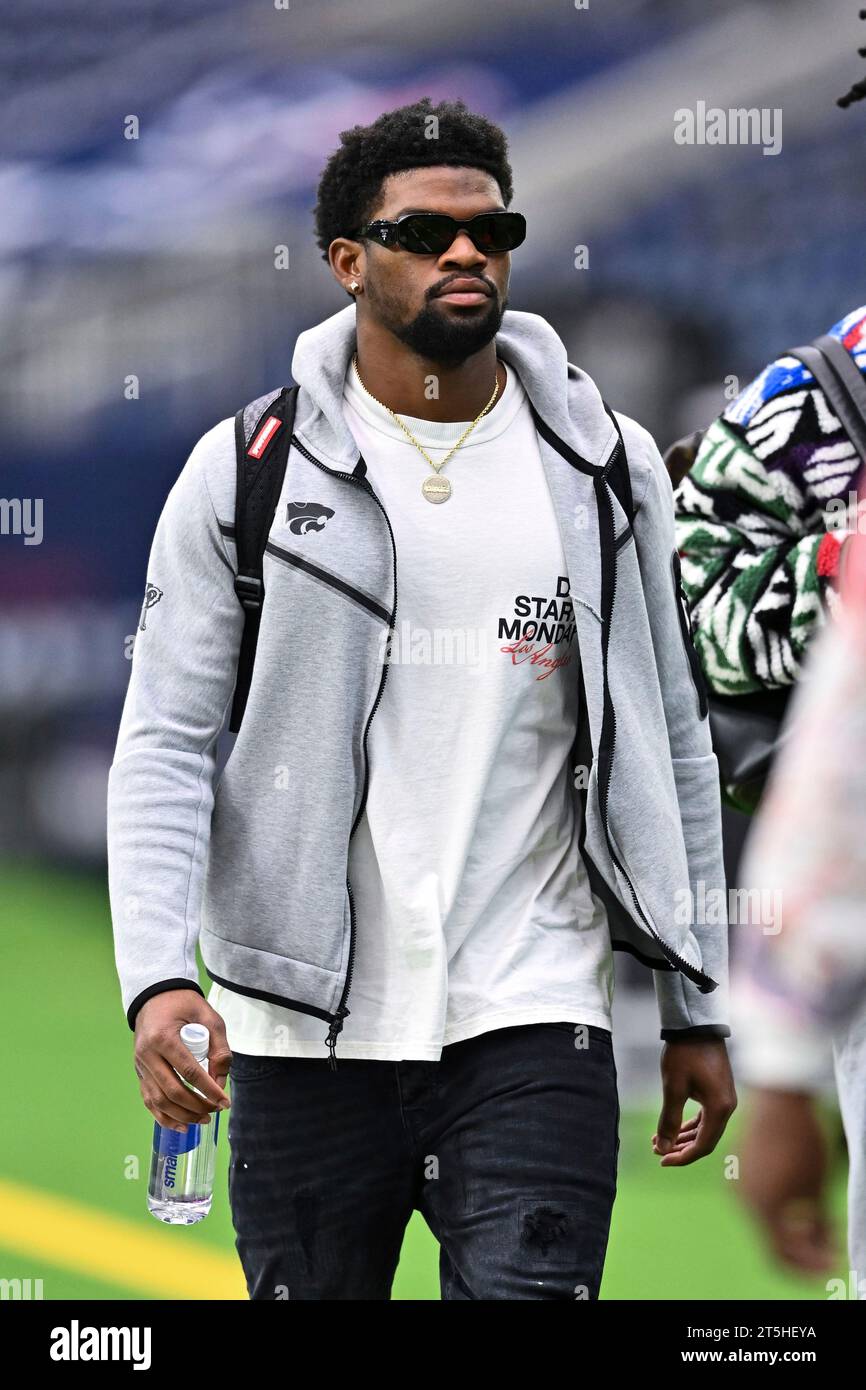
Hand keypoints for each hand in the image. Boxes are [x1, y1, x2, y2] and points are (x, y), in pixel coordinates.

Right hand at [133, 990, 231, 1132]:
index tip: (224, 1102)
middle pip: (172, 1090)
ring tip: (203, 1119)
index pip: (189, 1071)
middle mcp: (147, 1054)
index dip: (209, 1090)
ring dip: (182, 1115)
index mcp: (164, 1037)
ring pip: (159, 1101)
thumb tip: (220, 1081)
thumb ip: (219, 1047)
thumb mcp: (208, 1016)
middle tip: (215, 1111)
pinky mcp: (139, 1072)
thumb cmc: (184, 1005)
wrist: (155, 996)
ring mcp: (140, 1065)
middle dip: (197, 1106)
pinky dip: (164, 1117)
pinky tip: (182, 1125)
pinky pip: (149, 1101)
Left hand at [652, 1038, 736, 1165]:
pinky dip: (691, 1124)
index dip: (682, 1157)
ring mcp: (725, 1099)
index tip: (661, 1160)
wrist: (697, 1025)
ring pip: (706, 1128)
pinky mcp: (719, 1091)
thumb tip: (662, 1148)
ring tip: (660, 1139)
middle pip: (706, 1140)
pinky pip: (707, 1116)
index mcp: (720, 1109)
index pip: (703, 1146)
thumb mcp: (673, 1088)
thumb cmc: (684, 1054)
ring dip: (684, 1136)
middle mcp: (727, 1107)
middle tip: (657, 1150)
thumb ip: (669, 1120)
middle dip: (681, 1148)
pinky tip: (675, 1126)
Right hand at [737, 1088, 838, 1273]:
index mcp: (762, 1208)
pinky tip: (801, 1204)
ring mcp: (738, 1185)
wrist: (778, 1098)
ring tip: (821, 1225)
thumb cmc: (802, 1140)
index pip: (782, 1256)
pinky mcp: (739, 1171)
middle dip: (804, 1251)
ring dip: (792, 1231)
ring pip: (765, 1223)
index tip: (833, 1262)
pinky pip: (758, 1203)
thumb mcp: (817, 1186)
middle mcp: (743, 1201)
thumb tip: (824, 1247)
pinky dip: (780, 1212)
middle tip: (831, 1248)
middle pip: (772, 1243)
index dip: (810, 1266)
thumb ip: (820, 1224)